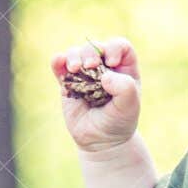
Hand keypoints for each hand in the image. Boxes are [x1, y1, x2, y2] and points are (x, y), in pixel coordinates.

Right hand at [50, 36, 141, 152]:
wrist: (100, 141)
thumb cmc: (118, 121)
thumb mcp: (129, 106)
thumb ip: (125, 88)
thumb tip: (105, 76)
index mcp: (123, 68)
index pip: (119, 46)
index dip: (114, 48)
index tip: (111, 62)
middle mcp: (103, 67)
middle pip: (95, 47)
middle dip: (91, 52)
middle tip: (90, 65)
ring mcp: (84, 73)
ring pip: (76, 53)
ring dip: (74, 56)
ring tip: (75, 68)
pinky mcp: (67, 82)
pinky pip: (59, 65)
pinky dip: (58, 61)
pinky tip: (59, 63)